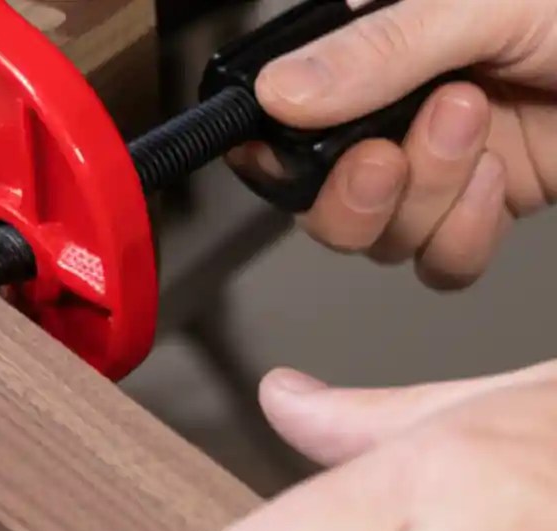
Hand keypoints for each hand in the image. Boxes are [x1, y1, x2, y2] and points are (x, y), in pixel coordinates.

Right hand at [228, 0, 556, 289]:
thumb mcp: (487, 4)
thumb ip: (381, 50)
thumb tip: (280, 93)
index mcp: (382, 43)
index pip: (285, 109)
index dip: (273, 144)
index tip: (292, 152)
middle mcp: (398, 108)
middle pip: (318, 192)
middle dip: (363, 187)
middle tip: (398, 150)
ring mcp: (440, 162)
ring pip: (378, 234)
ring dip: (427, 200)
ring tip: (481, 134)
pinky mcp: (485, 205)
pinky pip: (435, 260)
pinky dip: (462, 238)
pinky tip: (503, 184)